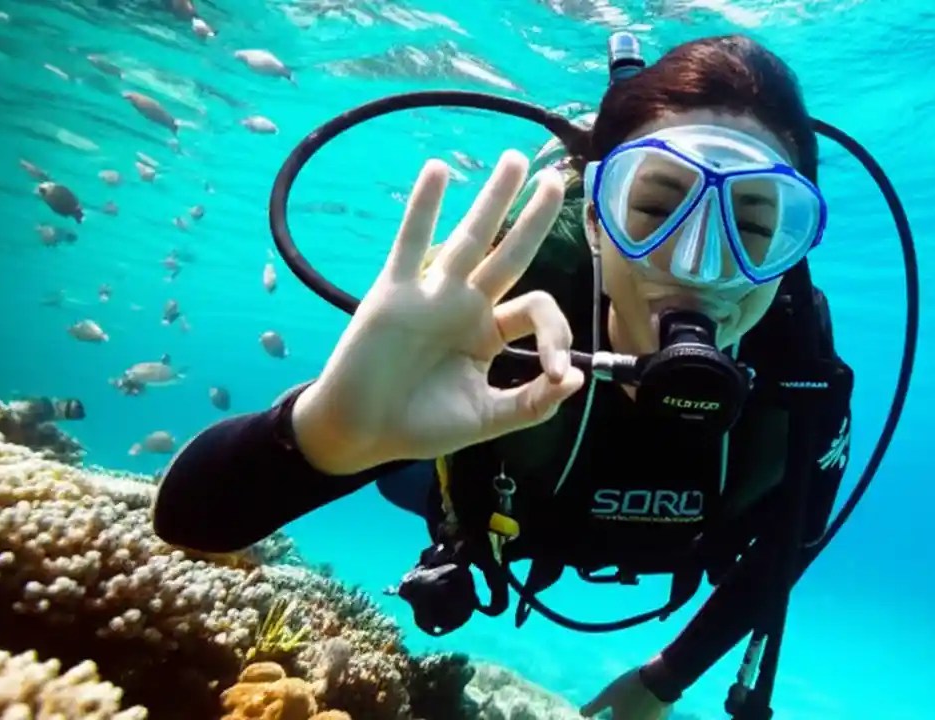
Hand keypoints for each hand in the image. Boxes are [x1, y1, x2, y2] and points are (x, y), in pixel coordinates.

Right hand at [293, 150, 585, 473]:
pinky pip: (412, 242)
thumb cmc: (420, 426)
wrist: (360, 433)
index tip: (554, 371)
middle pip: (510, 252)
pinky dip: (423, 207)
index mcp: (489, 332)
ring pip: (471, 237)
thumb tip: (574, 379)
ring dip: (493, 197)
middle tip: (556, 179)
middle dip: (534, 216)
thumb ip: (531, 403)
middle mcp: (465, 305)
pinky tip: (437, 170)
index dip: (556, 334)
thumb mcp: (486, 418)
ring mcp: (432, 294)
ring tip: (516, 160)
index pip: (536, 310)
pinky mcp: (396, 291)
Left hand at [580, 667, 672, 719]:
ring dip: (627, 715)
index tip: (596, 716)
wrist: (660, 680)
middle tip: (609, 711)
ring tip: (623, 706)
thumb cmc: (630, 688)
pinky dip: (639, 715)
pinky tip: (637, 705)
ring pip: (633, 719)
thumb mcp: (608, 695)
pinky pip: (645, 719)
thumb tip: (582, 713)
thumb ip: (593, 707)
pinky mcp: (659, 719)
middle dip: (613, 716)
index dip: (600, 719)